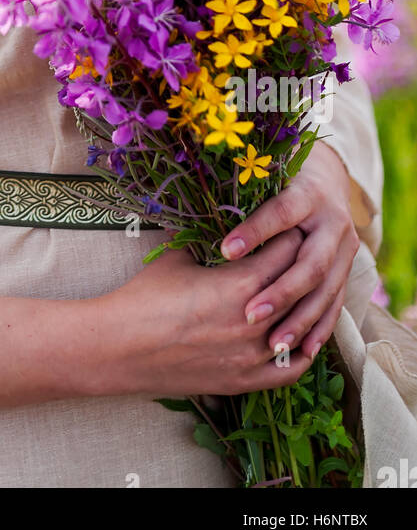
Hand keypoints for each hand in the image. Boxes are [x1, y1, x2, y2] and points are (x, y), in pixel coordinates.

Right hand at [96, 227, 314, 397]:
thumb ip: (205, 238)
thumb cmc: (146, 296)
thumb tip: (214, 219)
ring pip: (301, 328)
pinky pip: (290, 371)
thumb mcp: (177, 256)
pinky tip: (303, 340)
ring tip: (303, 292)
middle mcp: (255, 321)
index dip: (290, 235)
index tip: (290, 227)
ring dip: (305, 308)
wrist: (121, 346)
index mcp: (241, 284)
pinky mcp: (245, 381)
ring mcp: (252, 356)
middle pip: (299, 287)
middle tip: (302, 254)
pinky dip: (302, 354)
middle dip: (302, 267)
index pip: (287, 251)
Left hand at [220, 139, 359, 361]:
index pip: (281, 213)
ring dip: (300, 319)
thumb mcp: (260, 182)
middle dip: (282, 292)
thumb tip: (183, 214)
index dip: (254, 232)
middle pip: (311, 262)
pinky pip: (336, 304)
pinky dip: (320, 328)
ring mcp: (345, 248)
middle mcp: (332, 221)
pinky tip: (301, 351)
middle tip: (249, 314)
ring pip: (326, 290)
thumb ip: (233, 199)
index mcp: (307, 193)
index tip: (225, 250)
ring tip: (273, 344)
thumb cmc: (279, 180)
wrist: (327, 178)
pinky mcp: (347, 269)